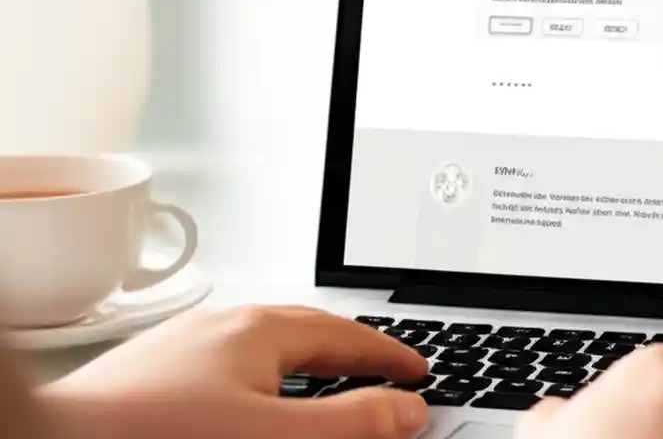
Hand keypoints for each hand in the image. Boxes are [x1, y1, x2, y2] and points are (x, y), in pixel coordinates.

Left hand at [38, 305, 429, 438]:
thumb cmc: (156, 436)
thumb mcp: (275, 435)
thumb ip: (350, 424)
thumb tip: (407, 411)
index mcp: (260, 330)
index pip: (347, 334)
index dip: (389, 355)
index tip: (417, 372)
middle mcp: (224, 324)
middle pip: (308, 330)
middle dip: (351, 352)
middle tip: (383, 373)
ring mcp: (187, 343)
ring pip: (265, 344)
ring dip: (307, 362)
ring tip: (327, 384)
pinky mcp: (156, 368)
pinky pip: (231, 360)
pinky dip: (265, 373)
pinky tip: (252, 399)